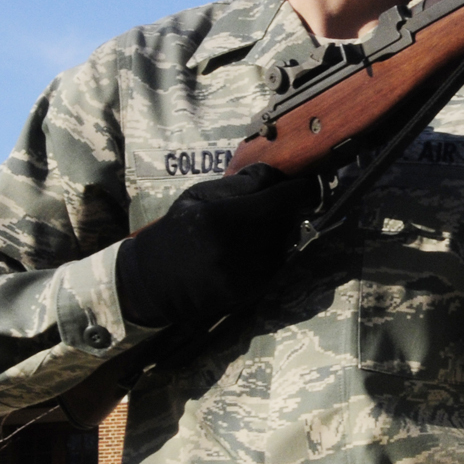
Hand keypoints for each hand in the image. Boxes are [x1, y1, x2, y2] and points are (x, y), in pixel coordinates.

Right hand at [115, 164, 319, 328]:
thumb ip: (241, 183)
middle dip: (287, 207)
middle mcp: (238, 248)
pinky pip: (279, 261)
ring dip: (280, 229)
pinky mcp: (254, 290)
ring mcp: (248, 273)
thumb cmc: (178, 230)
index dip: (301, 189)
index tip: (307, 182)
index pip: (281, 199)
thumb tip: (279, 173)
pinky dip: (274, 249)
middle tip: (274, 201)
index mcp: (221, 219)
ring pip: (286, 240)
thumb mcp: (200, 196)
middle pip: (288, 219)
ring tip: (253, 227)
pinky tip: (250, 247)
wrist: (156, 280)